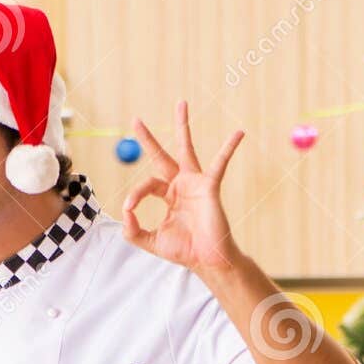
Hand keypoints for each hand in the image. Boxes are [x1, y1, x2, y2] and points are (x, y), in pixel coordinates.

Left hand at [121, 100, 245, 272]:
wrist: (206, 260)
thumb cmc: (183, 250)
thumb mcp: (149, 241)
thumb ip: (132, 230)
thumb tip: (124, 211)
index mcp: (168, 195)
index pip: (146, 185)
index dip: (135, 195)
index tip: (129, 208)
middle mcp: (180, 185)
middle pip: (160, 156)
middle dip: (148, 139)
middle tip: (134, 120)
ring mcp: (195, 183)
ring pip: (185, 148)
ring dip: (182, 126)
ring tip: (180, 103)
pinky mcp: (209, 186)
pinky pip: (220, 162)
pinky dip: (230, 147)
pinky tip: (239, 133)